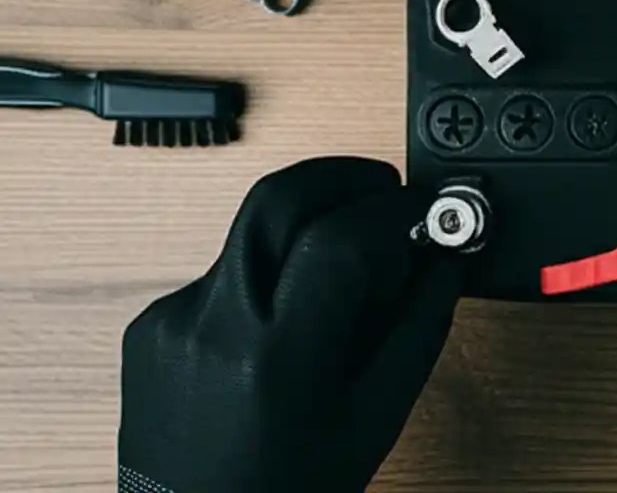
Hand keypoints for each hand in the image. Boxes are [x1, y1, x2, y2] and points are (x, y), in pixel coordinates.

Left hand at [118, 158, 461, 492]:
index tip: (421, 209)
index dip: (391, 209)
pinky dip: (270, 278)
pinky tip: (288, 323)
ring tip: (342, 278)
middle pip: (276, 198)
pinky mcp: (151, 324)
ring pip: (252, 234)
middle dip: (341, 176)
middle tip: (384, 191)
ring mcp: (173, 321)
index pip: (338, 237)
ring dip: (306, 231)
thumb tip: (445, 263)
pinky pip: (225, 273)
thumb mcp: (374, 419)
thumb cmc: (288, 491)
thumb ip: (416, 331)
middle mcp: (213, 327)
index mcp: (278, 360)